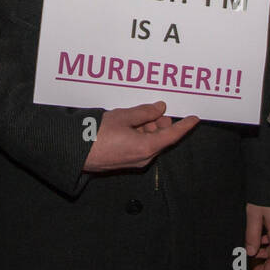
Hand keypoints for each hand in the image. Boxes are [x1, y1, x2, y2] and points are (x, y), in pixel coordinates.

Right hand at [83, 101, 198, 172]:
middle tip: (153, 109)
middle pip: (161, 138)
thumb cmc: (97, 135)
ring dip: (148, 127)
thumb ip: (144, 112)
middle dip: (160, 122)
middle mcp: (143, 158)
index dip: (184, 126)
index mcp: (146, 147)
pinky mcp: (125, 161)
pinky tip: (128, 124)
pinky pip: (139, 146)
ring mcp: (134, 161)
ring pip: (150, 142)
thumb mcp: (122, 117)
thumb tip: (159, 108)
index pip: (172, 135)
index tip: (194, 119)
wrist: (75, 152)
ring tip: (134, 115)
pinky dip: (139, 134)